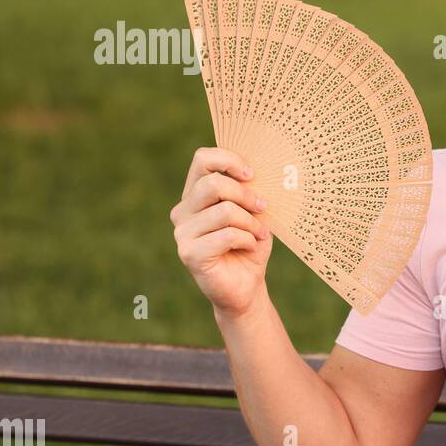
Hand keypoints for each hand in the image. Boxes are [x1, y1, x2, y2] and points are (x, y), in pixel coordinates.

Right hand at [170, 146, 272, 317]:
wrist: (246, 286)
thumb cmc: (250, 245)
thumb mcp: (254, 213)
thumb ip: (249, 191)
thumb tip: (257, 172)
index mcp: (196, 194)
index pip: (203, 159)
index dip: (229, 160)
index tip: (252, 174)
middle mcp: (183, 210)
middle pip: (213, 183)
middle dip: (246, 195)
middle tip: (263, 209)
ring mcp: (182, 232)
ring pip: (224, 211)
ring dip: (251, 223)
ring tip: (259, 234)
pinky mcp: (188, 253)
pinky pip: (226, 235)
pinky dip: (247, 240)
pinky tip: (250, 248)